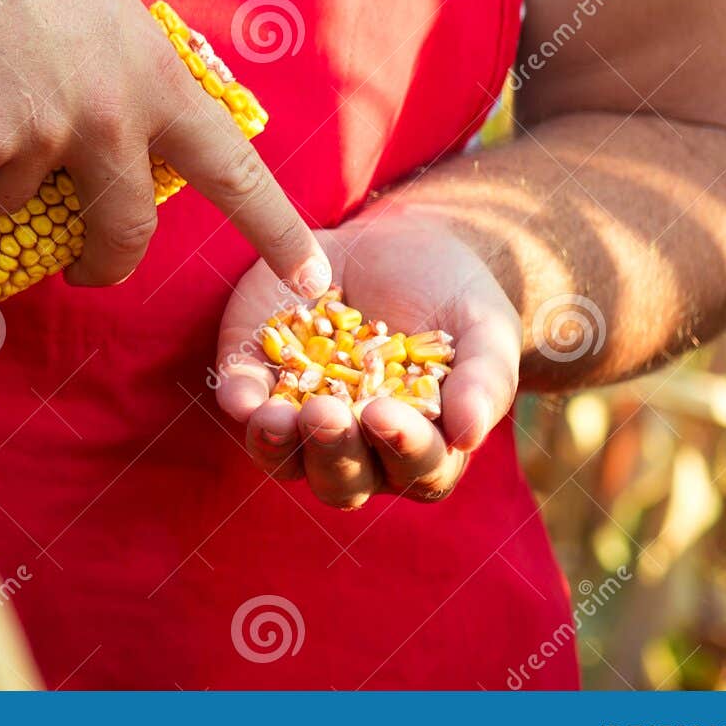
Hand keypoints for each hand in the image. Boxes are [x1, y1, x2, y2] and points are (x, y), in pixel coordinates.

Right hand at [0, 0, 329, 295]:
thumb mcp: (98, 0)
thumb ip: (122, 66)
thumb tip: (127, 108)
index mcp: (154, 75)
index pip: (232, 168)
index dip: (276, 229)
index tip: (311, 277)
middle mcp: (112, 114)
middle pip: (125, 229)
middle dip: (104, 262)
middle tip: (85, 269)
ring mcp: (45, 134)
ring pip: (11, 207)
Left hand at [215, 208, 520, 506]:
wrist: (400, 245)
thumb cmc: (455, 299)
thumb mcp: (486, 329)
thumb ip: (484, 380)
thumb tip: (469, 433)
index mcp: (422, 449)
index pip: (417, 469)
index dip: (401, 448)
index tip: (385, 413)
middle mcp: (360, 449)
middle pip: (343, 480)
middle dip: (331, 451)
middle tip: (325, 414)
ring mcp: (303, 420)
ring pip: (284, 458)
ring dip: (275, 445)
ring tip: (273, 416)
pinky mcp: (260, 379)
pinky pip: (243, 405)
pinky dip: (239, 401)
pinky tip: (241, 393)